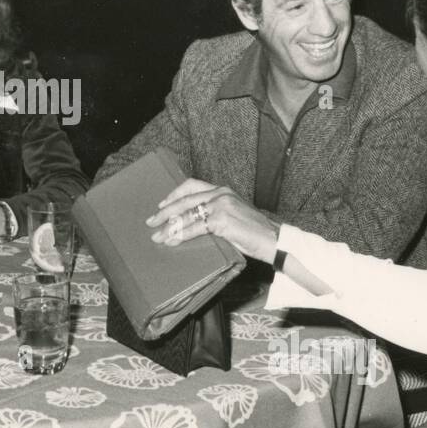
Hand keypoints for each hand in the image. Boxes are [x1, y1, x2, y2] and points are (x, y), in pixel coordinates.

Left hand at [146, 178, 279, 261]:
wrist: (275, 240)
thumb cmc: (255, 233)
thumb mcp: (234, 216)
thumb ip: (216, 215)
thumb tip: (192, 225)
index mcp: (223, 190)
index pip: (192, 186)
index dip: (174, 194)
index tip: (162, 204)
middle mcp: (221, 194)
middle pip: (185, 200)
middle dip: (165, 212)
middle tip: (151, 221)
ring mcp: (222, 206)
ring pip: (187, 214)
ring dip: (169, 227)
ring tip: (157, 236)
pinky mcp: (222, 220)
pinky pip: (195, 228)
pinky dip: (181, 235)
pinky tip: (172, 241)